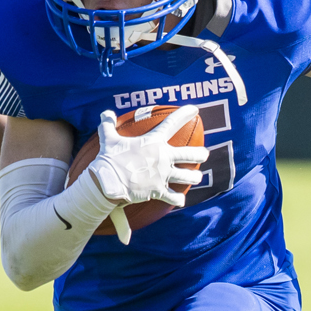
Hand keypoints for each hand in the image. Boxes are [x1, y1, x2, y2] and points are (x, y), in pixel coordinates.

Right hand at [84, 106, 206, 206]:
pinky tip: (181, 200)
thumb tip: (105, 113)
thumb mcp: (108, 138)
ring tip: (197, 177)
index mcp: (153, 142)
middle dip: (200, 154)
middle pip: (190, 154)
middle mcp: (163, 157)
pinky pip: (174, 197)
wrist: (107, 182)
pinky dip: (178, 199)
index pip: (172, 123)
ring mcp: (163, 175)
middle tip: (205, 154)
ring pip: (188, 176)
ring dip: (194, 177)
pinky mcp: (158, 191)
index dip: (184, 114)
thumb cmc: (109, 159)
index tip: (195, 110)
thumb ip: (108, 124)